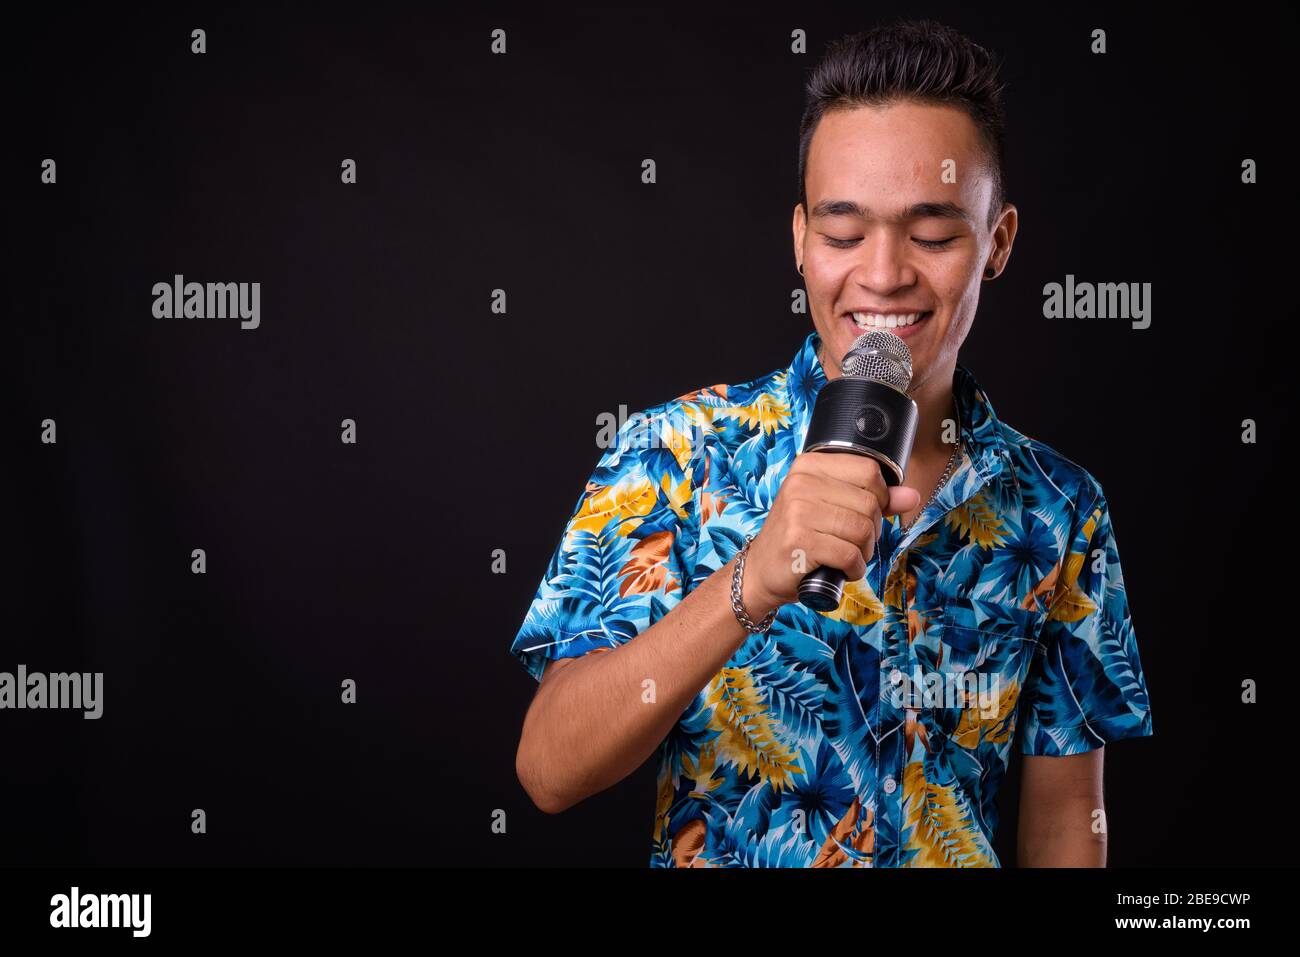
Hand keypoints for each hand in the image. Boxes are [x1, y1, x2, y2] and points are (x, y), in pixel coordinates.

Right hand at [740, 451, 920, 613]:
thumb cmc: (800, 537)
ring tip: (846, 556)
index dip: (880, 497)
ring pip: (863, 530)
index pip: (869, 471)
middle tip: (852, 541)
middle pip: (870, 503)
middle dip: (872, 530)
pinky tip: (842, 569)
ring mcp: (798, 511)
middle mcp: (801, 483)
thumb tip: (912, 496)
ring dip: (864, 551)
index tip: (864, 514)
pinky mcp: (799, 541)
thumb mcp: (832, 508)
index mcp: (810, 466)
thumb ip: (874, 499)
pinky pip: (850, 554)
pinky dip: (854, 568)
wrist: (762, 570)